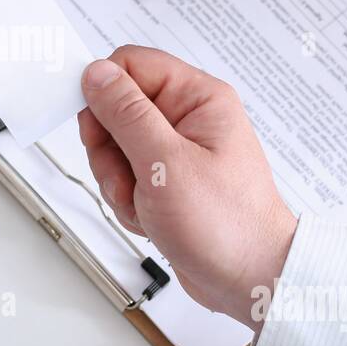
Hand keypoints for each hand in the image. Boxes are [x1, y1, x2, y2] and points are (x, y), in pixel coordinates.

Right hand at [77, 46, 296, 331]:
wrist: (250, 280)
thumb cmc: (226, 224)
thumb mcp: (164, 162)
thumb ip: (126, 113)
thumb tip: (97, 74)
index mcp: (197, 98)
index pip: (131, 65)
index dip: (104, 92)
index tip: (96, 127)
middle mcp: (188, 118)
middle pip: (116, 109)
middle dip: (110, 150)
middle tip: (128, 176)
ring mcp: (177, 151)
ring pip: (116, 148)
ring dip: (119, 182)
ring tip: (146, 204)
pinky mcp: (168, 179)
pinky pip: (126, 177)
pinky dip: (129, 201)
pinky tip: (151, 217)